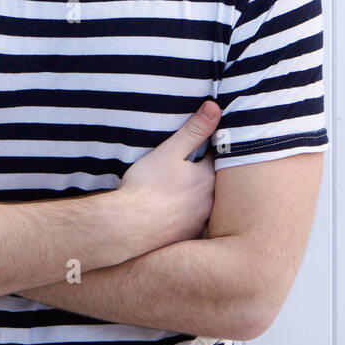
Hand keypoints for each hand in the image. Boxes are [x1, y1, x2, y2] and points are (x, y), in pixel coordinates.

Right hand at [119, 100, 219, 247]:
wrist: (127, 227)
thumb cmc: (146, 187)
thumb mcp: (169, 151)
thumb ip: (194, 130)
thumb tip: (215, 107)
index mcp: (207, 178)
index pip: (217, 157)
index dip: (208, 148)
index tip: (202, 144)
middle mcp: (210, 201)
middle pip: (211, 181)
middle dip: (204, 173)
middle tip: (189, 166)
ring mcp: (199, 222)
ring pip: (204, 203)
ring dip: (197, 196)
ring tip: (180, 190)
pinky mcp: (186, 236)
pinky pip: (192, 222)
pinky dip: (186, 215)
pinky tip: (173, 212)